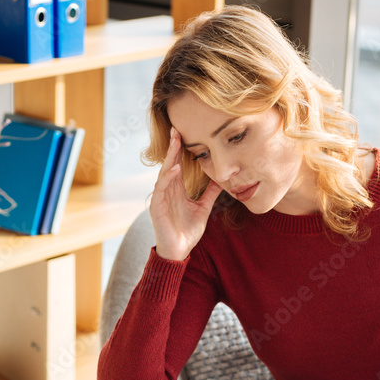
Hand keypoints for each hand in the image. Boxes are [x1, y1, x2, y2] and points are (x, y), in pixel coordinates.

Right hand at [149, 126, 223, 260]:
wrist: (179, 251)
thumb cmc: (188, 231)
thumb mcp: (203, 208)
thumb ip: (210, 194)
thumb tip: (222, 180)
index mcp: (177, 189)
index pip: (178, 165)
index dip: (180, 150)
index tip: (186, 133)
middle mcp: (167, 190)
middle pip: (169, 163)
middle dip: (173, 146)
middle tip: (176, 128)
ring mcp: (161, 197)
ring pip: (164, 172)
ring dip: (169, 157)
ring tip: (175, 142)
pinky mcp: (156, 207)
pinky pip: (161, 188)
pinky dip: (167, 177)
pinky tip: (174, 168)